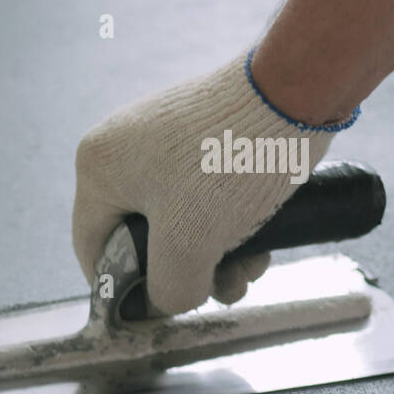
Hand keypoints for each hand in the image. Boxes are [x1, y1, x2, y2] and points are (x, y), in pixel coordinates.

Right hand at [70, 53, 342, 314]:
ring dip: (215, 251)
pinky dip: (227, 219)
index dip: (124, 289)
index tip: (164, 308)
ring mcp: (162, 134)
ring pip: (178, 217)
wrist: (300, 85)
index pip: (93, 248)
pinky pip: (202, 191)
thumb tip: (171, 302)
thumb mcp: (190, 245)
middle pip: (143, 235)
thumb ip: (168, 290)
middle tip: (227, 286)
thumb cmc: (231, 163)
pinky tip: (262, 234)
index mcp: (96, 168)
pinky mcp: (202, 129)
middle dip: (187, 270)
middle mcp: (120, 146)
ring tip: (255, 264)